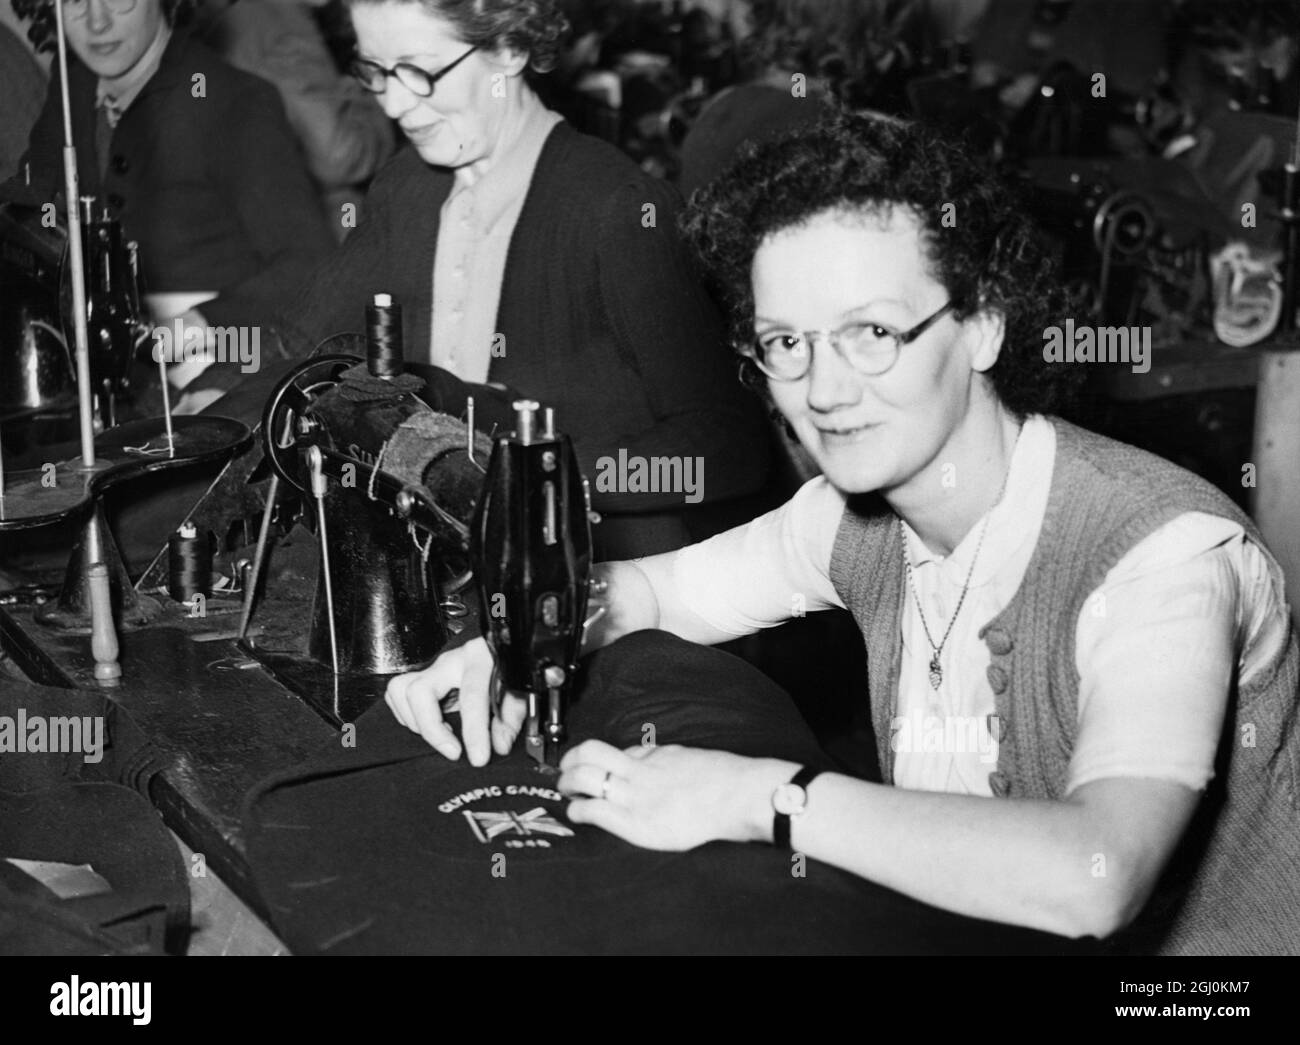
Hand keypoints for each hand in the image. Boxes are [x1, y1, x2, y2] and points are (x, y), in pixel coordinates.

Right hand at [384, 637, 526, 765]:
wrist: (498, 646)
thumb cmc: (506, 666)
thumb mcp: (519, 689)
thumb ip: (511, 717)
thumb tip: (500, 745)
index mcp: (480, 659)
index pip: (471, 696)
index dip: (474, 732)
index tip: (478, 757)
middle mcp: (451, 661)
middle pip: (420, 691)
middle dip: (431, 728)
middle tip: (452, 751)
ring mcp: (433, 667)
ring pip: (400, 690)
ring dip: (415, 721)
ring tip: (441, 735)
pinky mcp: (422, 675)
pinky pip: (397, 693)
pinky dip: (407, 715)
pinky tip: (429, 724)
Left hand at [559, 739, 793, 850]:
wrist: (739, 795)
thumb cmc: (727, 781)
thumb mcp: (692, 760)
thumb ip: (671, 761)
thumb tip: (660, 762)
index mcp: (655, 755)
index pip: (618, 750)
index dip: (599, 758)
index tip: (594, 764)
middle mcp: (640, 769)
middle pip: (590, 752)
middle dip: (570, 761)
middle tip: (565, 772)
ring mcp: (635, 793)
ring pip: (585, 776)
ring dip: (567, 782)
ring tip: (565, 790)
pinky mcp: (634, 820)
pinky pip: (593, 809)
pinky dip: (578, 810)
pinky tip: (577, 813)